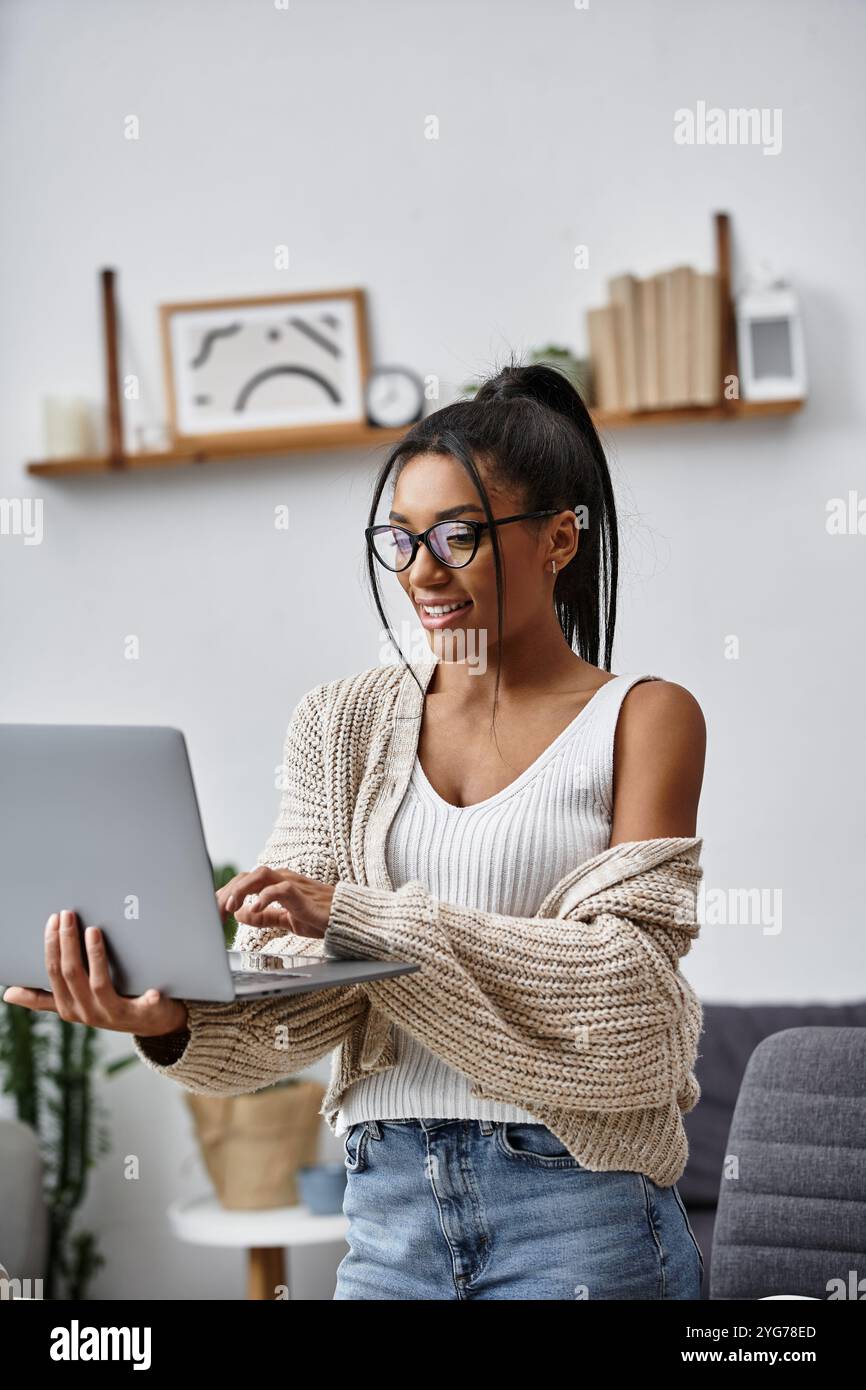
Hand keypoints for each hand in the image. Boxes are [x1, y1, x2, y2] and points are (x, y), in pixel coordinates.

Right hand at [1, 911, 188, 1038]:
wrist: (150, 1023)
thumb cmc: (109, 1005)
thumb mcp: (74, 1002)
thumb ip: (44, 998)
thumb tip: (8, 993)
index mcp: (69, 1007)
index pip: (53, 973)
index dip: (51, 946)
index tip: (53, 919)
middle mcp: (87, 1012)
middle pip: (72, 974)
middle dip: (67, 942)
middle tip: (68, 915)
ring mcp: (114, 1015)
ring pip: (98, 984)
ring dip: (95, 956)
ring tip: (94, 930)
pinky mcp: (142, 1015)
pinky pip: (144, 1006)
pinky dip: (148, 998)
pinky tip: (153, 989)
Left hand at [218, 867, 334, 939]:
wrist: (347, 918)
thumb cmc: (319, 916)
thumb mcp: (285, 919)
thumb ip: (264, 916)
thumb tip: (240, 915)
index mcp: (275, 884)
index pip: (243, 883)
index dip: (225, 895)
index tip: (211, 912)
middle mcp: (281, 879)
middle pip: (246, 876)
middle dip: (227, 893)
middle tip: (213, 912)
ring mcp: (291, 883)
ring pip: (260, 876)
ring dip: (241, 890)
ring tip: (229, 907)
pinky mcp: (302, 893)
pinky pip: (280, 889)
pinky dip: (264, 897)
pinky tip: (253, 908)